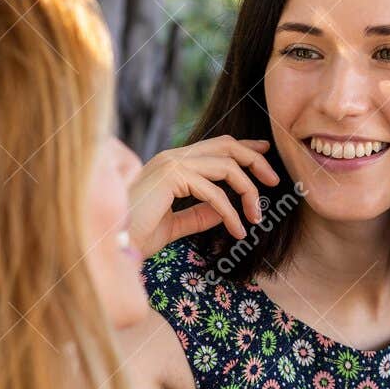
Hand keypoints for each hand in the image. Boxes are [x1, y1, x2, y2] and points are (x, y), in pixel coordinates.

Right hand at [128, 135, 281, 258]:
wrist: (114, 242)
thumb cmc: (138, 235)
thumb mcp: (175, 223)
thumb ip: (199, 214)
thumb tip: (224, 209)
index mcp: (173, 163)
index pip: (217, 146)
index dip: (245, 148)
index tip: (265, 157)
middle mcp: (173, 157)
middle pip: (227, 146)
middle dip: (255, 161)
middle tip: (275, 181)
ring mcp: (172, 164)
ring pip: (227, 167)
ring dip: (247, 192)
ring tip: (256, 219)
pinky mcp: (172, 178)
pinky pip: (214, 194)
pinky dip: (231, 214)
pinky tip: (237, 231)